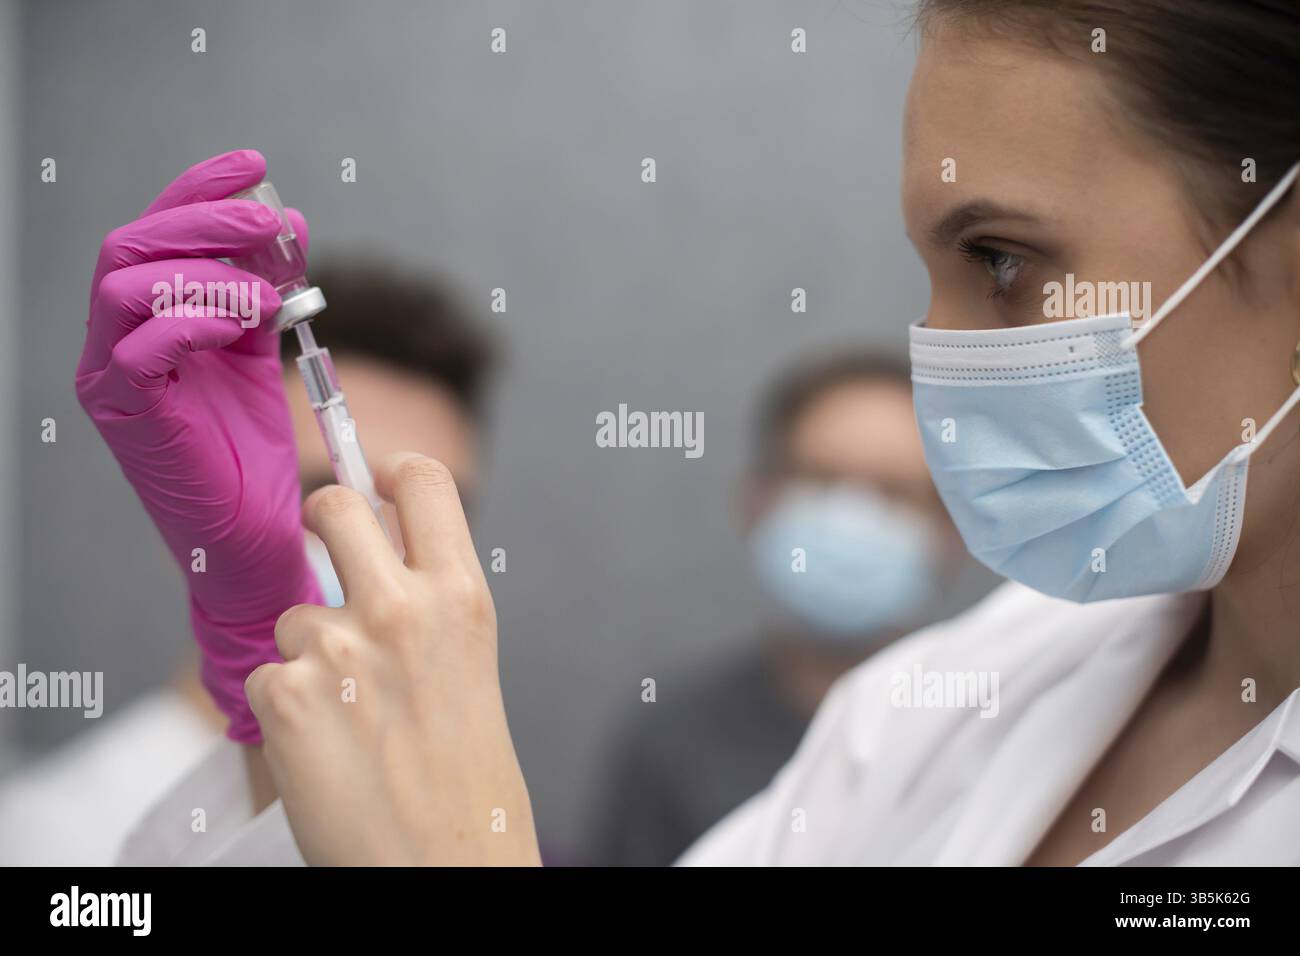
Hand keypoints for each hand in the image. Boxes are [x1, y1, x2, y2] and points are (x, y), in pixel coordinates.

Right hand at [75, 149, 322, 741]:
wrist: (254, 541)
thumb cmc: (254, 456)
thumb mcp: (261, 357)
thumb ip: (264, 294)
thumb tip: (288, 224)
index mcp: (146, 323)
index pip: (156, 235)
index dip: (200, 191)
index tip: (255, 165)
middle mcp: (115, 343)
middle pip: (132, 246)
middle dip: (205, 221)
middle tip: (270, 221)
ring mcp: (113, 378)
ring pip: (127, 283)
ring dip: (205, 267)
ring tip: (267, 287)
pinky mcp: (129, 416)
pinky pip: (142, 345)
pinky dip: (195, 318)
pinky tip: (247, 319)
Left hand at [246, 453, 541, 866]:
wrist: (447, 867)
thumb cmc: (468, 779)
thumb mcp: (471, 664)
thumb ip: (429, 604)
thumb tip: (378, 554)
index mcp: (461, 597)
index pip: (420, 481)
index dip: (388, 472)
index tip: (372, 478)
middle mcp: (400, 608)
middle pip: (334, 506)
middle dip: (321, 518)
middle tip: (321, 542)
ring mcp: (338, 648)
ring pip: (293, 611)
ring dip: (306, 650)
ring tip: (346, 713)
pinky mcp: (286, 696)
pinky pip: (267, 675)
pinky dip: (284, 707)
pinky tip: (323, 746)